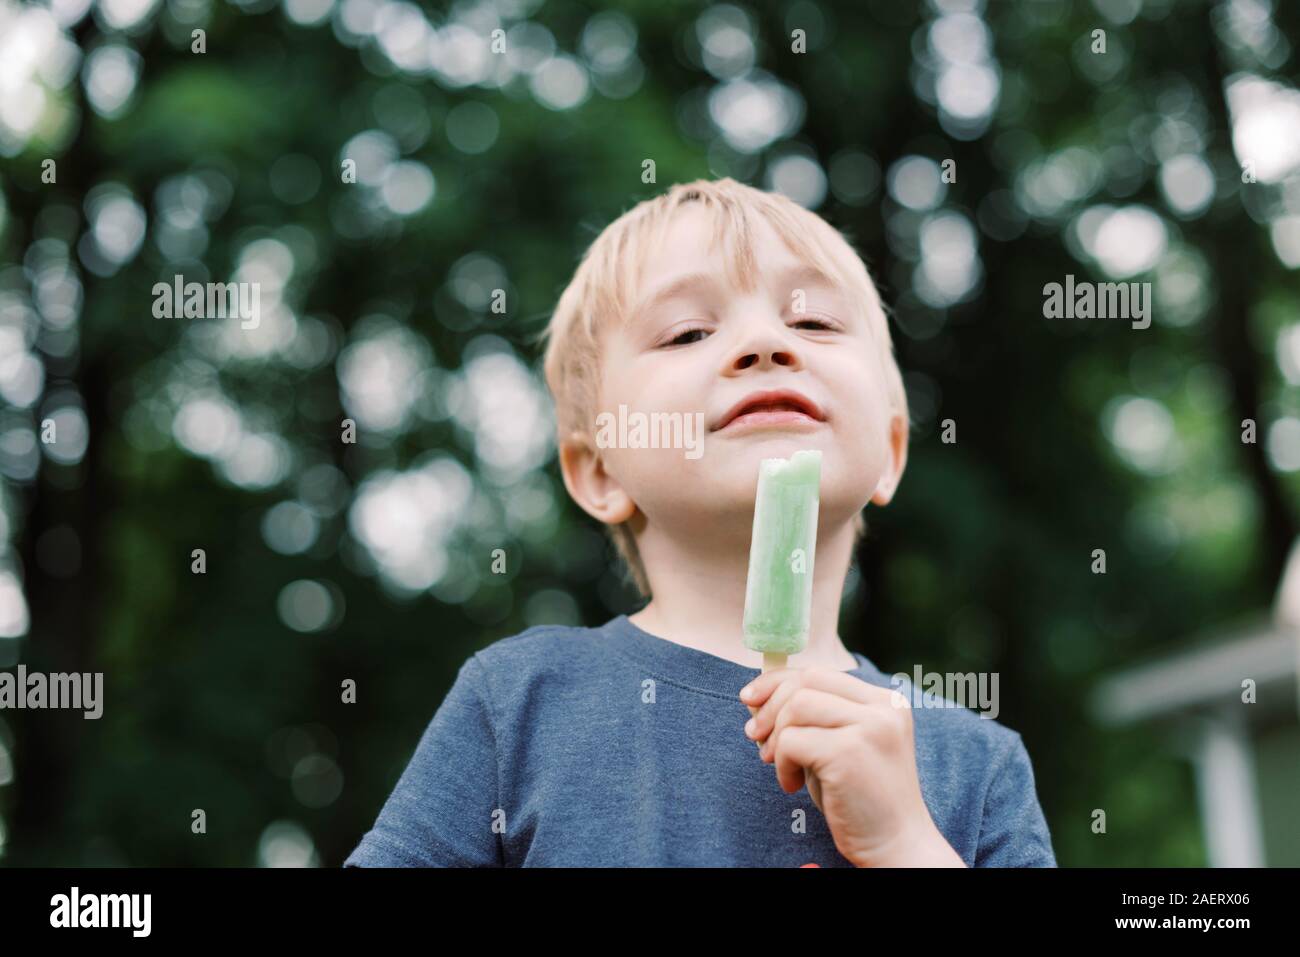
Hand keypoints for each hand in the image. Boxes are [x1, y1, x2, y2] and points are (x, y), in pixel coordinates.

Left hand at [740, 667, 964, 867]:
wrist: (896, 846)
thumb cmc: (860, 800)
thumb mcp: (839, 746)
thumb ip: (812, 719)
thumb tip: (755, 696)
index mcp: (886, 702)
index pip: (819, 673)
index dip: (778, 682)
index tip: (750, 699)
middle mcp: (884, 708)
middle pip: (806, 681)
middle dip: (770, 706)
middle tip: (755, 737)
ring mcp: (871, 727)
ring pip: (796, 706)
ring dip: (777, 737)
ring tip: (780, 767)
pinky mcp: (851, 752)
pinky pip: (793, 740)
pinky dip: (783, 762)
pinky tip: (792, 786)